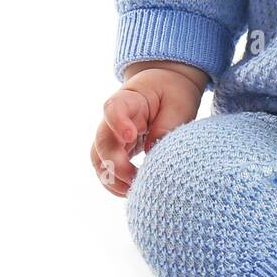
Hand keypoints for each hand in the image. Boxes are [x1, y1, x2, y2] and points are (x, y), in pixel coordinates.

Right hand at [90, 61, 207, 196]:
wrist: (165, 85)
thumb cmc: (172, 92)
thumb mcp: (177, 104)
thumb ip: (165, 126)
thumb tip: (153, 154)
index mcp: (129, 99)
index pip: (113, 109)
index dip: (118, 124)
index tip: (132, 137)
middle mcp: (113, 119)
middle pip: (102, 141)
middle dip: (115, 164)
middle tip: (136, 178)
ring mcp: (112, 135)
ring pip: (98, 159)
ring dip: (112, 179)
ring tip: (134, 190)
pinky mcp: (117, 149)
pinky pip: (106, 169)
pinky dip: (115, 183)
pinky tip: (131, 191)